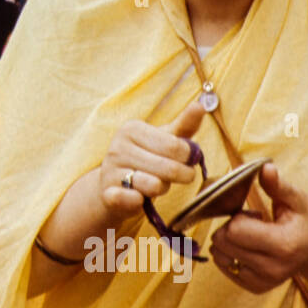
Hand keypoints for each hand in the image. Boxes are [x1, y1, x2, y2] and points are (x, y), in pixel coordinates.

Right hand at [98, 100, 206, 222]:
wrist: (113, 184)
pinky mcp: (107, 194)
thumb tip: (200, 106)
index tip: (185, 160)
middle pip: (168, 167)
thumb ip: (184, 125)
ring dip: (162, 189)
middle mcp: (117, 147)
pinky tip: (139, 198)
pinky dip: (140, 202)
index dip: (187, 157)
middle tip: (180, 176)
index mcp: (132, 129)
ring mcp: (110, 171)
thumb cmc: (145, 159)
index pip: (174, 146)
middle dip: (181, 176)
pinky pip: (132, 200)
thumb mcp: (164, 140)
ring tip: (156, 184)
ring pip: (154, 185)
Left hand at [208, 162, 307, 291]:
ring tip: (253, 235)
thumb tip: (265, 168)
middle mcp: (273, 269)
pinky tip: (250, 247)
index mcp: (284, 245)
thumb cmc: (307, 220)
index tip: (255, 213)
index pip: (235, 230)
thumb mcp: (298, 199)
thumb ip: (278, 185)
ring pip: (219, 256)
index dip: (238, 216)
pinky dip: (230, 254)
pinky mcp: (255, 288)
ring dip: (229, 241)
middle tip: (253, 223)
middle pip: (223, 242)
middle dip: (230, 226)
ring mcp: (264, 282)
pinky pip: (224, 267)